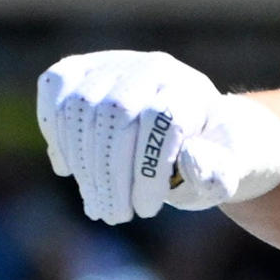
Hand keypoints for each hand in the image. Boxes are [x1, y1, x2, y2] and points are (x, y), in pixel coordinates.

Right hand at [37, 51, 279, 226]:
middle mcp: (151, 67)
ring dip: (83, 164)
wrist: (185, 131)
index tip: (147, 210)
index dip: (148, 169)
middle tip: (115, 216)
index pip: (162, 119)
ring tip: (97, 204)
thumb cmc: (205, 159)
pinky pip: (54, 88)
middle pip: (117, 112)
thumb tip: (190, 159)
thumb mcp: (224, 173)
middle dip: (110, 173)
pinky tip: (69, 168)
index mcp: (190, 89)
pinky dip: (55, 131)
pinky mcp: (81, 68)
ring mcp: (113, 63)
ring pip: (81, 106)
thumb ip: (217, 171)